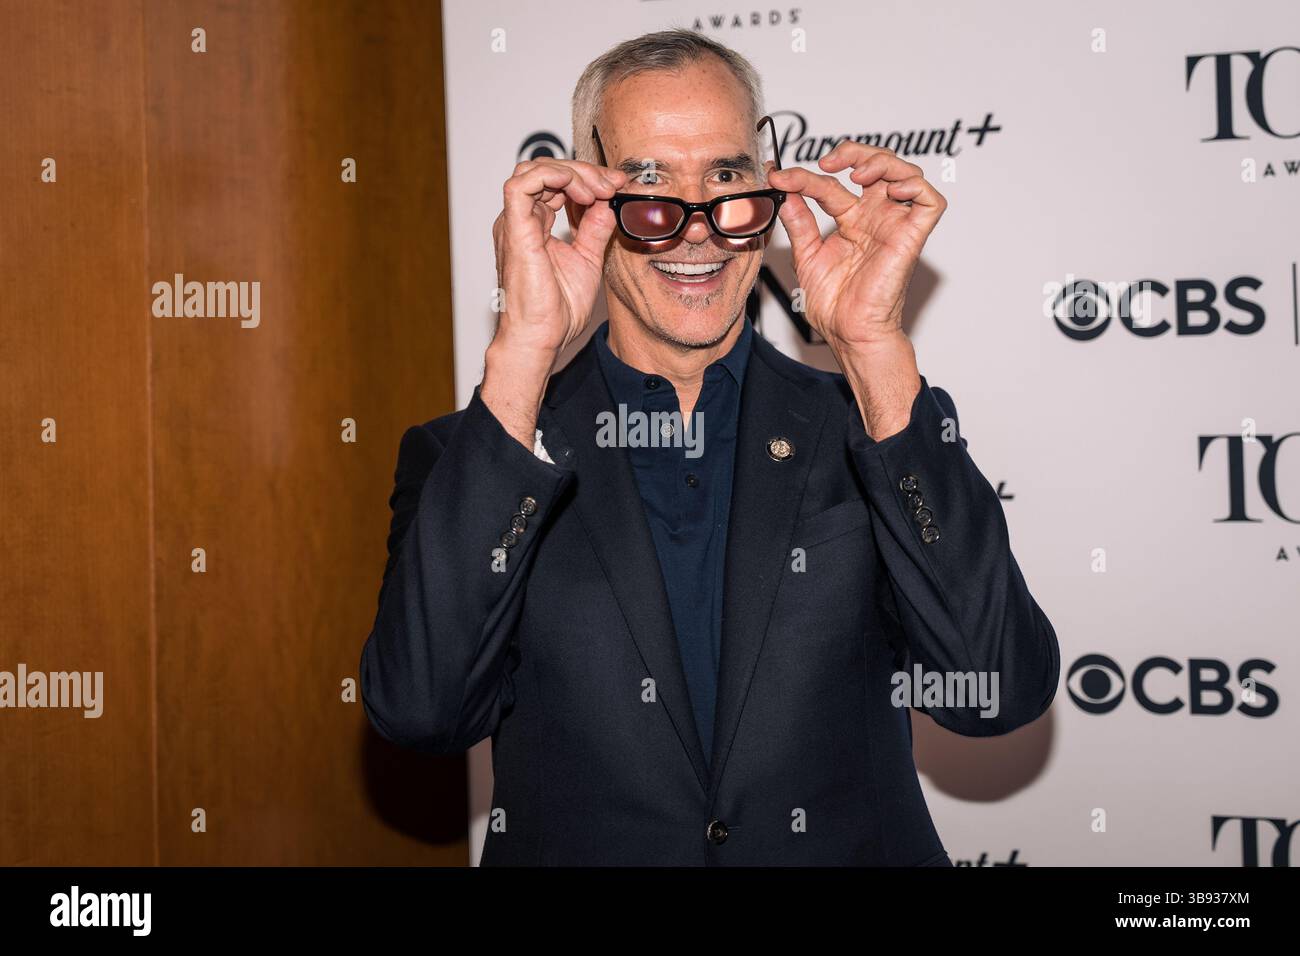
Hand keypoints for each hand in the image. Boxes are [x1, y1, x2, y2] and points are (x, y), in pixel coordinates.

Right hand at [484, 159, 627, 446]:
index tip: (617, 186)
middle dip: (585, 171)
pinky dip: (555, 177)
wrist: (540, 338)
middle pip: (547, 170)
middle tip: (612, 184)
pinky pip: (523, 183)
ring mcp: (515, 223)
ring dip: (572, 171)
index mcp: (534, 226)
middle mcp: (521, 221)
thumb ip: (595, 229)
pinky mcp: (514, 229)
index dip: (588, 177)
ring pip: (535, 169)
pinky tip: (583, 193)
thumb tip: (607, 204)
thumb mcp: (588, 260)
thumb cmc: (555, 312)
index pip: (557, 183)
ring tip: (598, 190)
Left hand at [766, 143, 946, 351]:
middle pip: (876, 165)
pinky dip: (915, 184)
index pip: (831, 185)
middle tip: (826, 163)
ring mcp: (894, 225)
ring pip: (905, 172)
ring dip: (882, 161)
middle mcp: (874, 218)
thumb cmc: (834, 306)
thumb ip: (799, 222)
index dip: (805, 176)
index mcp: (850, 222)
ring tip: (858, 172)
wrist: (849, 333)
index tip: (780, 178)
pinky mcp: (912, 237)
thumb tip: (784, 192)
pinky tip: (891, 189)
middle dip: (853, 151)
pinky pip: (930, 201)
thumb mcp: (806, 256)